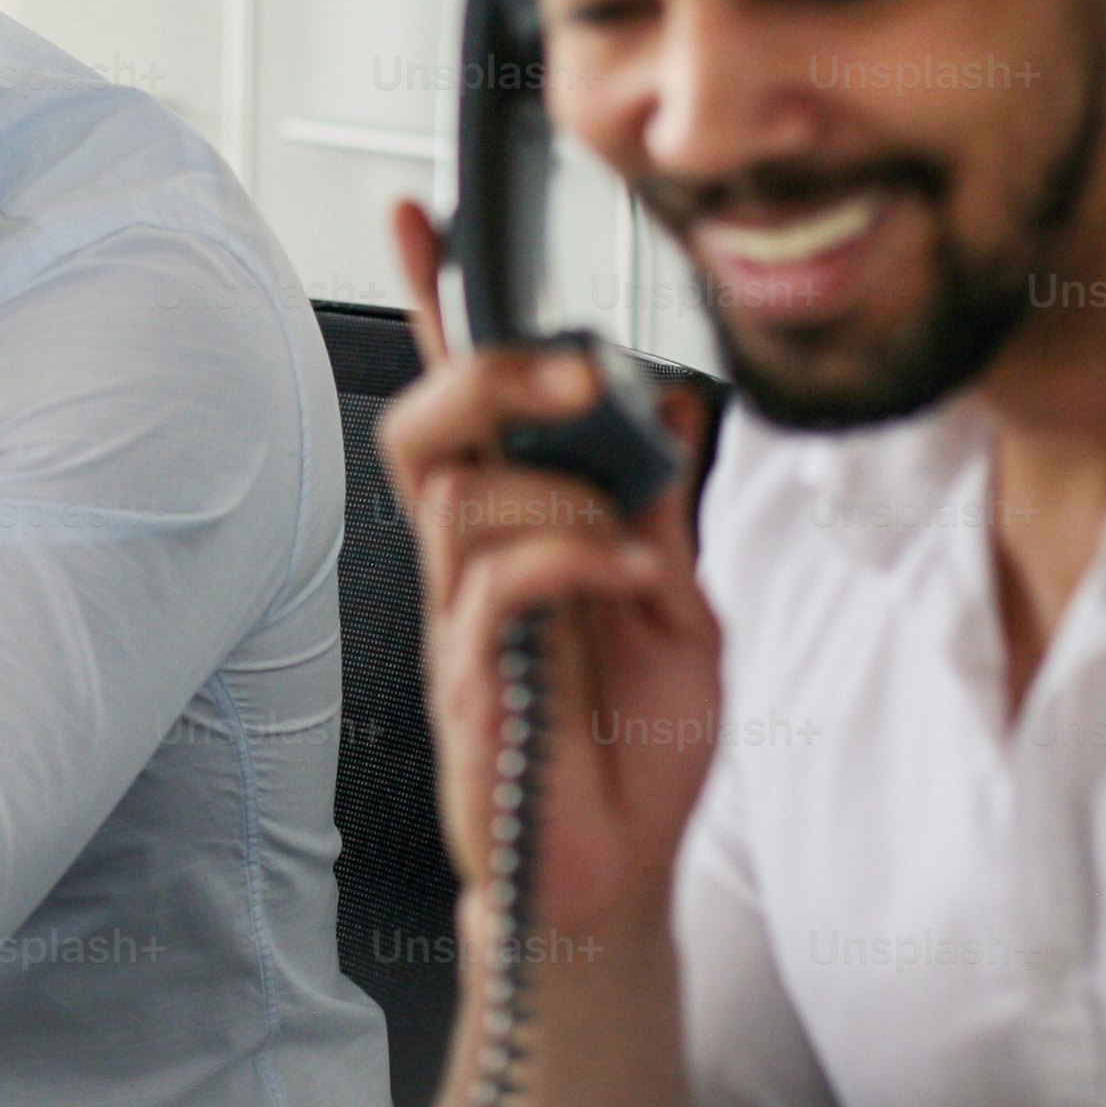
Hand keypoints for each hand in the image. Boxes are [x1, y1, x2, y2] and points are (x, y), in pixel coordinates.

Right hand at [376, 199, 721, 934]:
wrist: (615, 885)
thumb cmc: (632, 754)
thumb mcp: (681, 609)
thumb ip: (661, 515)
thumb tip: (671, 413)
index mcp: (519, 535)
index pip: (465, 407)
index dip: (435, 310)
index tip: (425, 221)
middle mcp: (472, 570)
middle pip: (424, 429)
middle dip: (488, 373)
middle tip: (568, 375)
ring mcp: (462, 625)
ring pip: (462, 496)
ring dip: (563, 494)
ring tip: (631, 543)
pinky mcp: (470, 683)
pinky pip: (499, 581)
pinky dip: (574, 558)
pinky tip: (630, 585)